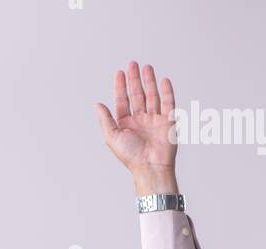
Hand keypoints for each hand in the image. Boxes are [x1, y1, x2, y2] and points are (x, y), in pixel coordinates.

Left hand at [95, 61, 178, 195]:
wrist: (151, 166)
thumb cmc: (131, 156)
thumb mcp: (112, 137)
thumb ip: (105, 120)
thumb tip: (97, 104)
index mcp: (126, 124)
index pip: (123, 101)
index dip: (120, 86)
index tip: (119, 72)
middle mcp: (140, 120)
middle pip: (137, 95)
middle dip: (134, 79)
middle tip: (132, 64)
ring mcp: (154, 119)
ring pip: (152, 95)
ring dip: (149, 81)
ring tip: (146, 67)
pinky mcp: (167, 121)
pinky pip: (168, 103)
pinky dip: (166, 91)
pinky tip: (163, 80)